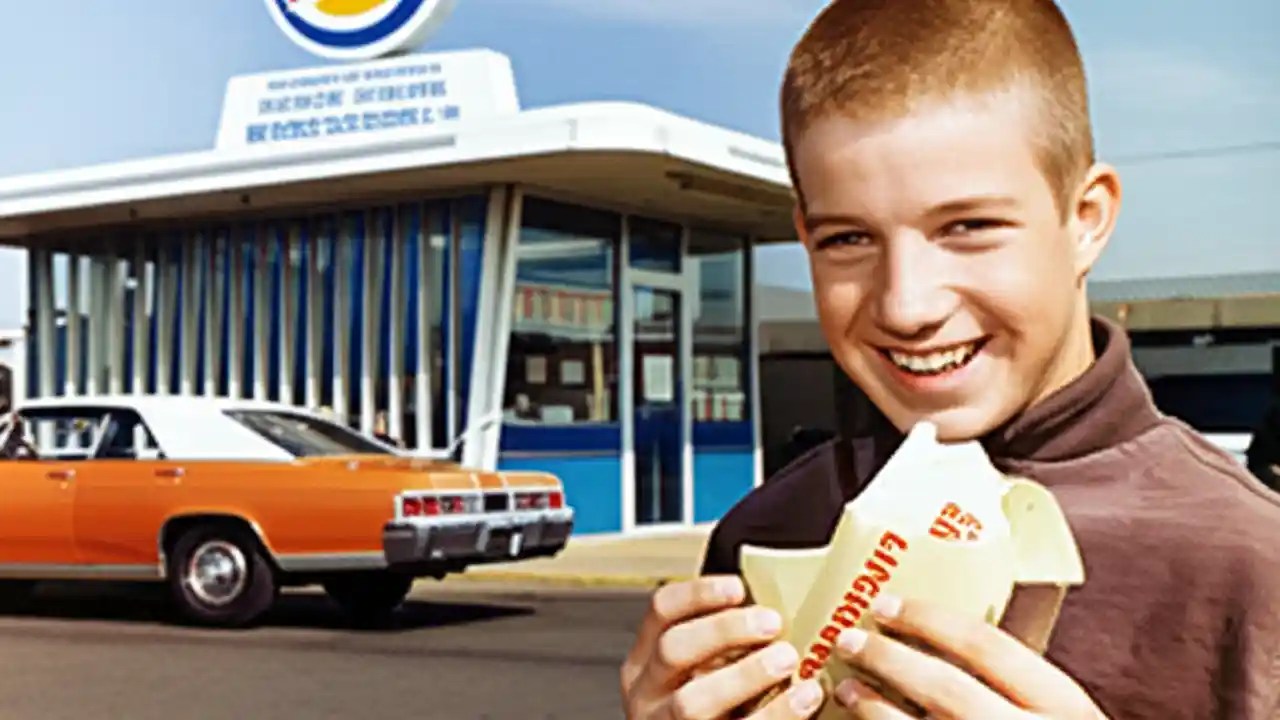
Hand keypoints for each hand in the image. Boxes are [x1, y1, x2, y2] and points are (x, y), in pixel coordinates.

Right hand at [620, 575, 826, 718]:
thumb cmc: (712, 713)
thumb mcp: (698, 676)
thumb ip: (720, 648)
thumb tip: (769, 609)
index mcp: (647, 663)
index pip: (661, 611)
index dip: (698, 593)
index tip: (738, 586)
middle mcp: (648, 695)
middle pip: (673, 649)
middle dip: (723, 630)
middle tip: (771, 622)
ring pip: (692, 701)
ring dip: (745, 676)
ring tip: (787, 660)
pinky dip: (775, 714)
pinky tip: (804, 698)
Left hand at [831, 594, 1105, 718]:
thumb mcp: (1061, 713)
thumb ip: (1019, 683)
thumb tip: (946, 635)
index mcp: (1062, 707)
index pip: (986, 644)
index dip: (927, 619)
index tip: (886, 604)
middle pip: (944, 686)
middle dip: (887, 659)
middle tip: (849, 639)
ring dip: (872, 706)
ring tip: (846, 687)